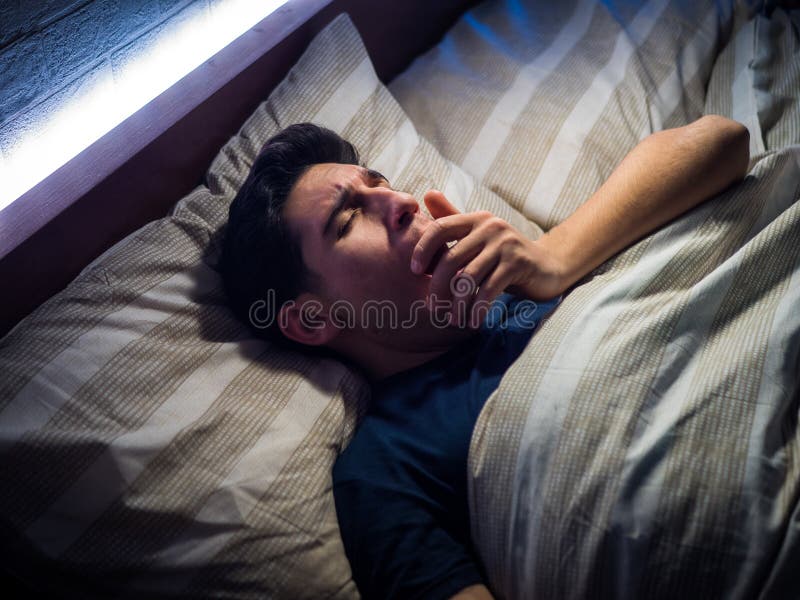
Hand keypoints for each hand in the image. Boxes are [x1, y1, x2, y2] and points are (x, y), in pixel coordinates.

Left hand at [411, 190, 566, 327]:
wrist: (547, 266)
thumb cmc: (505, 255)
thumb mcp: (478, 236)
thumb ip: (453, 219)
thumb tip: (427, 194)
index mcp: (476, 219)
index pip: (440, 227)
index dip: (422, 249)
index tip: (414, 271)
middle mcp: (490, 227)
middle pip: (451, 258)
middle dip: (437, 286)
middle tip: (432, 307)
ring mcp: (505, 244)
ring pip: (469, 278)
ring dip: (457, 304)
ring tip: (452, 319)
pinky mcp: (518, 263)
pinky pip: (489, 290)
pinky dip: (477, 309)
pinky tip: (472, 321)